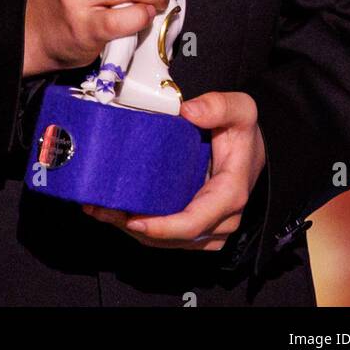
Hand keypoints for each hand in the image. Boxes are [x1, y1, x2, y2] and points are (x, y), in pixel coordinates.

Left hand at [81, 91, 264, 250]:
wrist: (252, 148)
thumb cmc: (242, 132)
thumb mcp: (240, 110)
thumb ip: (219, 106)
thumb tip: (189, 111)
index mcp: (230, 195)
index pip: (194, 222)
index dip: (162, 227)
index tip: (132, 219)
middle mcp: (221, 221)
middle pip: (174, 238)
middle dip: (134, 227)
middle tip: (99, 208)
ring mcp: (210, 230)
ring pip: (167, 242)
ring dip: (131, 230)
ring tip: (98, 210)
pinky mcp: (198, 229)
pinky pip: (168, 238)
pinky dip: (140, 229)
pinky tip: (113, 212)